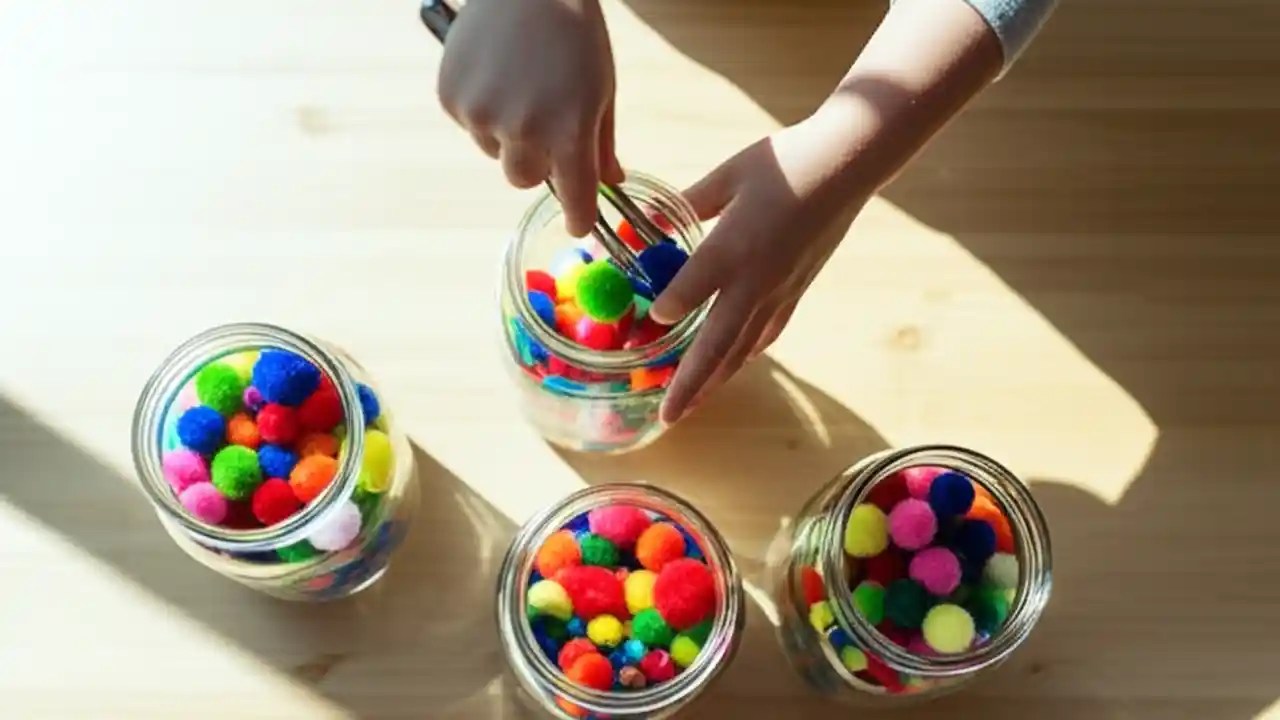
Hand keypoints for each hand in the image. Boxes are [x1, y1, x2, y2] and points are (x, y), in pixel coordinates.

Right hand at [437, 0, 623, 236]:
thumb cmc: (575, 34)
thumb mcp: (602, 89)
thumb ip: (602, 144)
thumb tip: (610, 183)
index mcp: (567, 131)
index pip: (574, 198)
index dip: (577, 216)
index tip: (577, 225)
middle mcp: (522, 130)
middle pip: (524, 179)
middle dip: (536, 161)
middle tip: (544, 121)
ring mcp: (481, 115)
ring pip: (494, 150)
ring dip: (506, 132)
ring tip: (519, 82)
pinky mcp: (451, 99)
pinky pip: (470, 125)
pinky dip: (481, 109)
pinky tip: (495, 71)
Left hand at [649, 111, 870, 423]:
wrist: (849, 164)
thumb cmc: (785, 161)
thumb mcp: (728, 175)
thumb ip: (688, 203)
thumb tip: (647, 223)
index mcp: (734, 246)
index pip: (692, 289)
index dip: (669, 307)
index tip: (649, 319)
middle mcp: (757, 279)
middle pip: (717, 343)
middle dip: (690, 384)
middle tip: (666, 417)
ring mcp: (781, 289)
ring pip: (743, 348)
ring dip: (715, 381)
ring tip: (691, 406)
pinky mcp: (797, 290)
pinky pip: (767, 332)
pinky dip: (746, 354)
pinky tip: (735, 365)